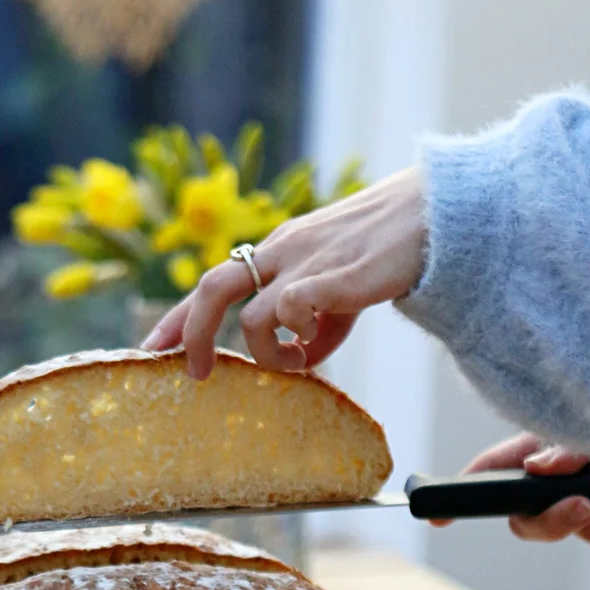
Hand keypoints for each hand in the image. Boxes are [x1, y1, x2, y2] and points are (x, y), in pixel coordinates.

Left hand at [141, 167, 425, 379]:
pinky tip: (314, 345)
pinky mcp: (339, 275)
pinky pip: (293, 306)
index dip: (177, 317)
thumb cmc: (389, 251)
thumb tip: (303, 358)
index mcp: (278, 251)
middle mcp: (283, 251)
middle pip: (211, 287)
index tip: (150, 349)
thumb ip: (317, 323)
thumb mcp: (341, 289)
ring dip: (262, 353)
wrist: (439, 215)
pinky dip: (293, 336)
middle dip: (191, 332)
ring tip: (292, 364)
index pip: (213, 283)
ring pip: (251, 313)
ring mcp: (309, 260)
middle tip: (193, 373)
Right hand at [434, 433, 589, 542]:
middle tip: (582, 507)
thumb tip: (539, 467)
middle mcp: (568, 482)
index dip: (460, 494)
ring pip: (588, 531)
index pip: (493, 471)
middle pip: (530, 522)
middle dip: (553, 521)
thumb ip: (564, 445)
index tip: (437, 513)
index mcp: (549, 451)